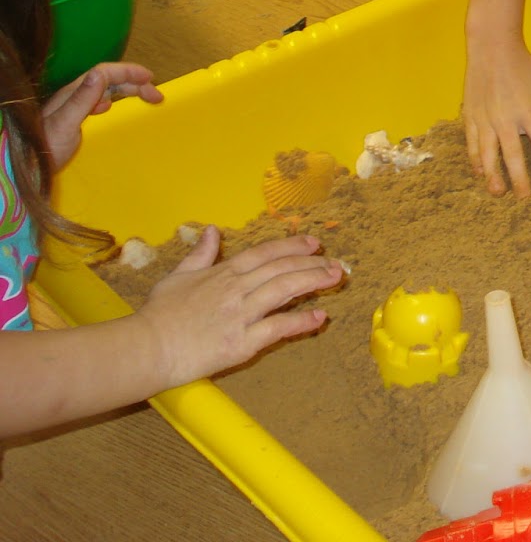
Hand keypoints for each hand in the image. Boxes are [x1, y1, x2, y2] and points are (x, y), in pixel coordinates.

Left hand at [41, 62, 162, 169]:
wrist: (27, 168)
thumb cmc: (44, 148)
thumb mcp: (64, 123)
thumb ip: (81, 99)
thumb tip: (100, 73)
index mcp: (73, 93)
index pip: (105, 72)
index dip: (128, 72)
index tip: (150, 79)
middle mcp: (74, 97)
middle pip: (108, 80)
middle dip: (134, 82)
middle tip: (156, 95)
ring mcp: (73, 108)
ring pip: (105, 90)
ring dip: (127, 90)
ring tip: (144, 98)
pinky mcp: (74, 120)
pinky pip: (99, 102)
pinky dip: (115, 100)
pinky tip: (113, 107)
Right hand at [135, 227, 343, 388]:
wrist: (146, 348)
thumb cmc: (158, 315)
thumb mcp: (177, 276)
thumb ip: (200, 254)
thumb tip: (213, 231)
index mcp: (222, 273)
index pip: (264, 253)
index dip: (291, 246)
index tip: (313, 243)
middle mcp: (236, 289)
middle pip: (281, 269)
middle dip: (311, 262)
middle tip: (335, 262)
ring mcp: (241, 315)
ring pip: (284, 290)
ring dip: (313, 281)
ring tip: (335, 277)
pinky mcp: (242, 342)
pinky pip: (278, 328)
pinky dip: (301, 322)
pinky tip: (320, 317)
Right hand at [462, 38, 530, 195]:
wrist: (490, 46)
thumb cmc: (521, 63)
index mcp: (528, 110)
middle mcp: (506, 118)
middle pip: (513, 155)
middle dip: (519, 178)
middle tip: (524, 197)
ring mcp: (486, 119)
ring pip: (488, 153)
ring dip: (492, 174)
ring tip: (497, 192)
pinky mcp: (470, 116)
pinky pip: (472, 142)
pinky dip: (475, 158)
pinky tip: (479, 172)